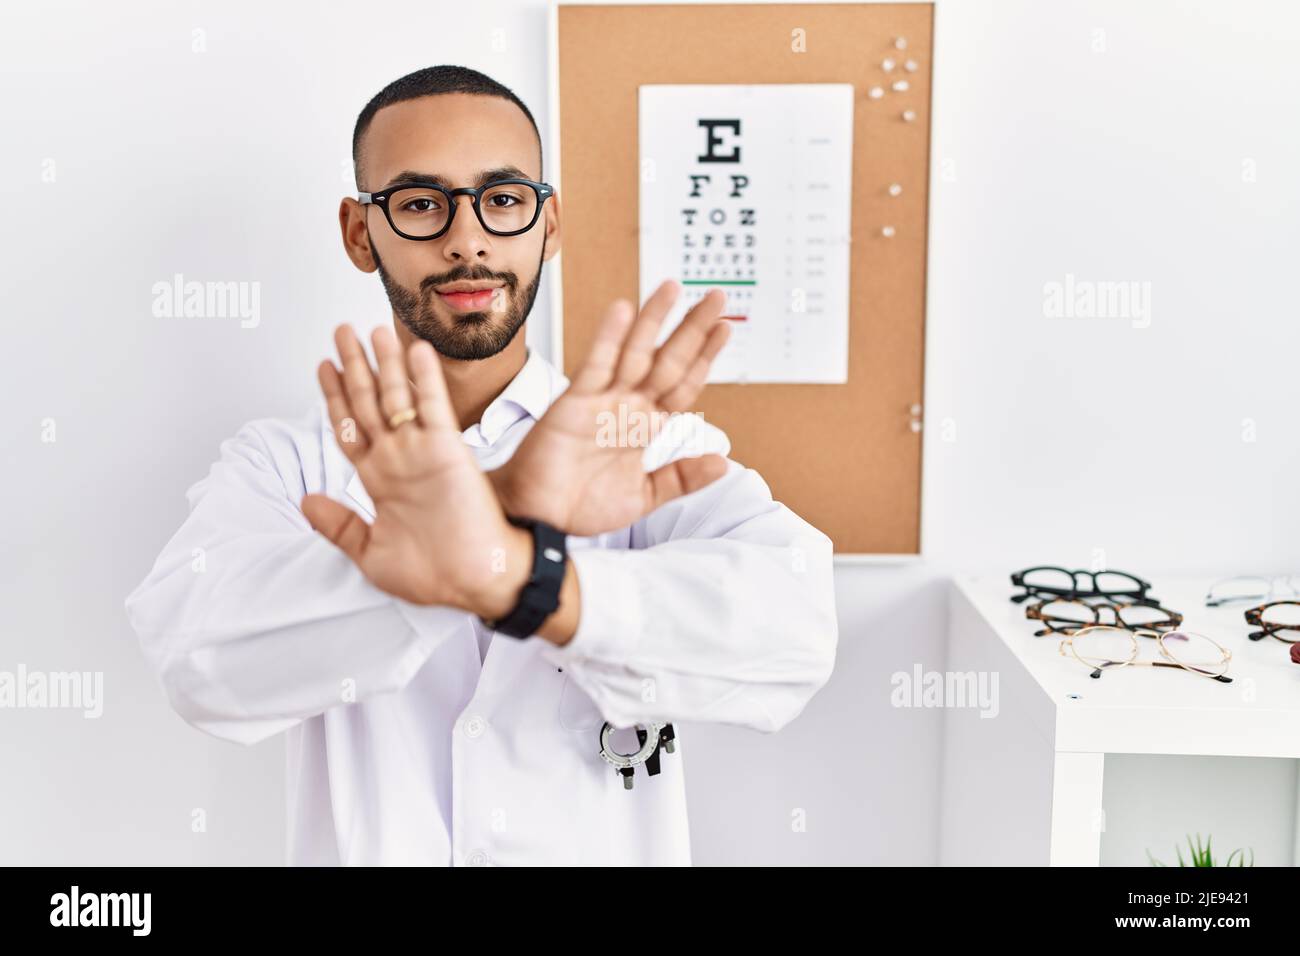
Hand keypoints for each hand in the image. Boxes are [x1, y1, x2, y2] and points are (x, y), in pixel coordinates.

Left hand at [300, 325, 531, 619]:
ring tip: (373, 329)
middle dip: (353, 366)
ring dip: (384, 362)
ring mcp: (422, 453)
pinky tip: (415, 351)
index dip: (336, 396)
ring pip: (396, 397)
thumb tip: (305, 501)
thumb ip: (338, 525)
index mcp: (378, 481)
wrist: (476, 581)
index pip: (351, 427)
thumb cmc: (433, 575)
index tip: (325, 367)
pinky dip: (423, 378)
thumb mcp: (370, 554)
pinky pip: (433, 406)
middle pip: (368, 402)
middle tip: (341, 331)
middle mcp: (397, 461)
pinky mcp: (448, 451)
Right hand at [489, 279, 731, 535]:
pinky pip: (595, 366)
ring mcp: (601, 402)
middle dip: (691, 329)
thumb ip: (681, 478)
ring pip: (634, 353)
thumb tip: (723, 462)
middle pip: (666, 360)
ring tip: (673, 289)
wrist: (539, 519)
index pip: (683, 384)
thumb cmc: (582, 507)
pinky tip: (623, 311)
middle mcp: (626, 407)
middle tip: (717, 298)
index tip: (724, 330)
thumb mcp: (644, 496)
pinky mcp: (573, 403)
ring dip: (654, 320)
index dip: (705, 357)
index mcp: (645, 427)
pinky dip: (608, 339)